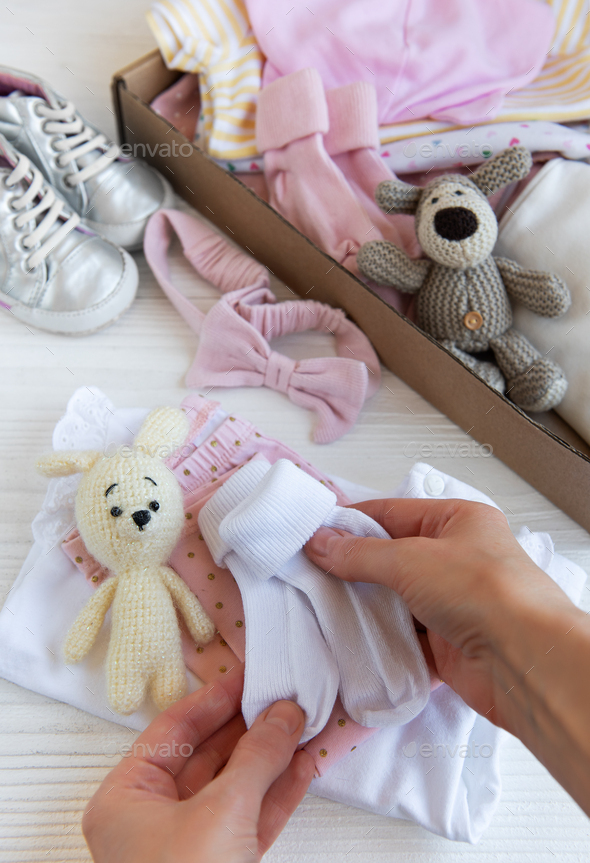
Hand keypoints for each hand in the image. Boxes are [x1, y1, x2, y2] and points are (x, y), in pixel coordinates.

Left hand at [83, 666, 313, 862]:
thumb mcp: (221, 813)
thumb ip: (256, 756)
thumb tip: (285, 712)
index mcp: (127, 799)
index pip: (173, 730)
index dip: (214, 699)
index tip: (250, 675)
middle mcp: (154, 818)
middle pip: (209, 754)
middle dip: (252, 727)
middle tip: (287, 695)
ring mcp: (191, 845)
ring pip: (237, 786)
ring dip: (274, 757)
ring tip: (307, 722)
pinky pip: (253, 817)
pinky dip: (281, 792)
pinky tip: (307, 764)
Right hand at [305, 497, 577, 728]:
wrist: (525, 662)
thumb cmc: (482, 592)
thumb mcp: (411, 559)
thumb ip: (359, 553)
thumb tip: (318, 542)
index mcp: (459, 521)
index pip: (393, 512)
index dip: (352, 521)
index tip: (313, 533)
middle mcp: (458, 558)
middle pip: (392, 556)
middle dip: (354, 565)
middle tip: (309, 571)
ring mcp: (454, 602)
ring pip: (396, 599)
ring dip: (365, 604)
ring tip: (320, 604)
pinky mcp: (448, 644)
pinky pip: (404, 637)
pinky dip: (380, 639)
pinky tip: (349, 639)